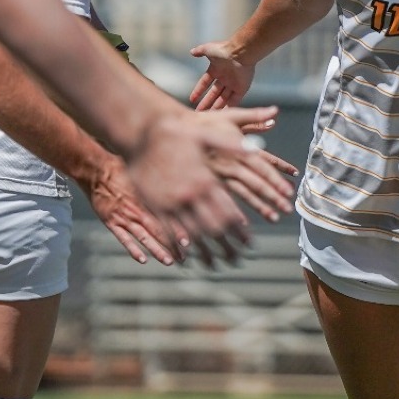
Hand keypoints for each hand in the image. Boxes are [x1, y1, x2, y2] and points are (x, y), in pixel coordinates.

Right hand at [83, 157, 179, 265]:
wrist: (96, 170)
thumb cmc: (121, 169)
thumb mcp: (143, 173)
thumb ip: (158, 183)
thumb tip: (177, 182)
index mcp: (148, 198)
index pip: (168, 217)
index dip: (180, 230)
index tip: (191, 241)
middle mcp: (138, 209)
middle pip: (160, 230)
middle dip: (173, 245)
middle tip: (183, 257)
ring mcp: (125, 217)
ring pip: (144, 237)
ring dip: (157, 250)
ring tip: (169, 261)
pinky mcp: (111, 222)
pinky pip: (123, 239)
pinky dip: (133, 250)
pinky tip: (142, 260)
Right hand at [125, 107, 290, 266]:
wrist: (140, 133)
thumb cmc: (175, 133)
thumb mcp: (207, 134)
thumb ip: (234, 144)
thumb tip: (258, 149)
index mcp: (206, 181)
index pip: (229, 213)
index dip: (240, 232)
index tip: (249, 244)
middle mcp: (190, 196)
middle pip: (214, 229)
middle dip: (227, 247)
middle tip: (237, 259)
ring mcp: (171, 203)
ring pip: (192, 235)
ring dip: (205, 251)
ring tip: (216, 264)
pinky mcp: (154, 206)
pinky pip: (168, 232)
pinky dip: (179, 247)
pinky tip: (187, 256)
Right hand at [189, 40, 254, 109]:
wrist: (241, 52)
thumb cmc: (224, 50)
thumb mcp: (208, 49)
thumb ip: (199, 51)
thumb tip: (191, 51)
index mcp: (216, 69)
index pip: (205, 83)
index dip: (198, 91)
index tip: (192, 99)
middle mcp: (224, 78)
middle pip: (214, 93)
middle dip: (206, 102)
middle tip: (199, 112)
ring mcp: (233, 84)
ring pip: (223, 99)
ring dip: (216, 107)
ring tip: (209, 116)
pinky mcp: (241, 89)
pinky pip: (234, 100)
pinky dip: (229, 107)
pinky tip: (222, 115)